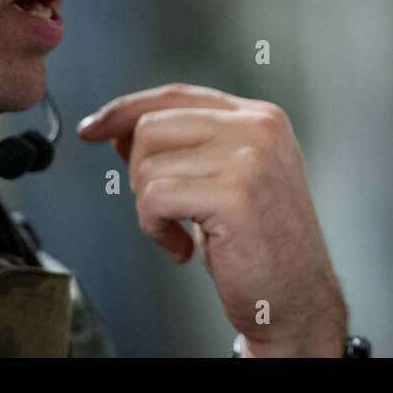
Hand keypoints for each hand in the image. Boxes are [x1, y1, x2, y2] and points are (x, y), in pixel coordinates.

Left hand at [77, 84, 347, 356]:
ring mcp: (250, 157)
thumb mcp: (228, 179)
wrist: (299, 296)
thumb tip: (122, 130)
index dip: (126, 109)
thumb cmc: (263, 245)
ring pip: (148, 164)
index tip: (94, 127)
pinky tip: (183, 248)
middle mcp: (258, 128)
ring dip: (149, 209)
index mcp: (260, 118)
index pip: (177, 95)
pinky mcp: (234, 193)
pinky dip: (154, 229)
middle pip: (153, 125)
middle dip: (140, 173)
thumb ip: (187, 147)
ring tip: (181, 232)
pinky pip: (155, 198)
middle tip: (166, 209)